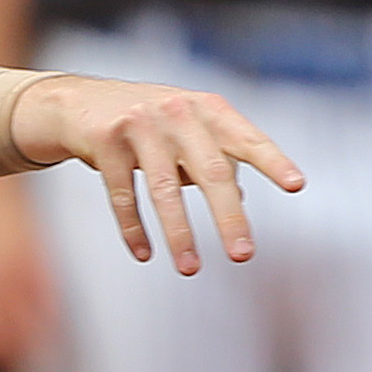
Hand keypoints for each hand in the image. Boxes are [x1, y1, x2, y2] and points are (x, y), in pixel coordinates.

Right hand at [8, 76, 303, 277]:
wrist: (76, 102)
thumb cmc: (144, 120)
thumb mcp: (185, 127)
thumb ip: (212, 155)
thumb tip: (238, 197)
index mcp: (207, 108)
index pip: (247, 138)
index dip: (273, 162)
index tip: (295, 186)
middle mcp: (178, 112)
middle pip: (211, 171)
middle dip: (228, 217)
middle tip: (242, 254)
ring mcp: (139, 125)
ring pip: (165, 189)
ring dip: (179, 234)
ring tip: (190, 268)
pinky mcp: (104, 141)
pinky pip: (122, 194)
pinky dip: (133, 228)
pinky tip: (144, 253)